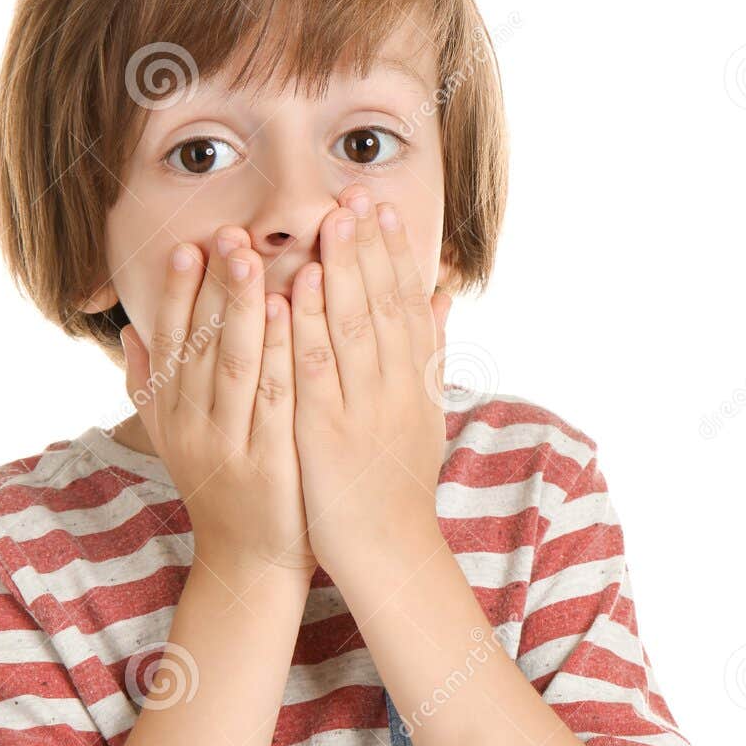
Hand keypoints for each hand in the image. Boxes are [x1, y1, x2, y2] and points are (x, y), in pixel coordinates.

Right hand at [120, 228, 317, 586]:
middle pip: (200, 347)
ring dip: (245, 309)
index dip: (174, 294)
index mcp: (171, 417)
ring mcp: (230, 447)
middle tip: (229, 235)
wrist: (251, 564)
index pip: (169, 344)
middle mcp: (193, 429)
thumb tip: (127, 331)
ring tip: (257, 259)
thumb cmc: (222, 490)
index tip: (186, 246)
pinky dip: (282, 354)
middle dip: (214, 288)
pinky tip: (294, 315)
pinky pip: (274, 400)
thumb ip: (149, 386)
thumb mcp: (174, 441)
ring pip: (234, 367)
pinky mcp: (270, 464)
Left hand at [290, 185, 451, 583]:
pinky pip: (320, 369)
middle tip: (357, 192)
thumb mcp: (424, 413)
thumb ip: (431, 351)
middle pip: (384, 303)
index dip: (395, 253)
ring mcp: (364, 407)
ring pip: (356, 325)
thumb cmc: (397, 486)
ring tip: (333, 219)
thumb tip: (442, 293)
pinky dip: (312, 325)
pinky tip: (303, 286)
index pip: (407, 304)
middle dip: (370, 245)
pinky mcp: (329, 430)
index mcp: (414, 381)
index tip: (383, 207)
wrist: (390, 553)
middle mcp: (395, 387)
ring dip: (345, 269)